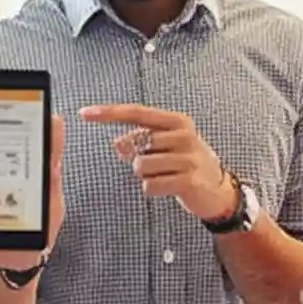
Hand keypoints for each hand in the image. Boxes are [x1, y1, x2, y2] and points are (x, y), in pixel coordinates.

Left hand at [79, 104, 234, 221]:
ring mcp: (187, 158)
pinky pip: (150, 185)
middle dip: (137, 157)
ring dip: (145, 175)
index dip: (109, 113)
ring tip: (165, 175)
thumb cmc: (185, 163)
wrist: (217, 190)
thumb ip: (140, 139)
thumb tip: (117, 143)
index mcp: (177, 121)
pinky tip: (168, 187)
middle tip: (159, 164)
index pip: (136, 112)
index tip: (84, 113)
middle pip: (135, 144)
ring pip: (140, 166)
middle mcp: (184, 135)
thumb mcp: (165, 145)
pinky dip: (152, 189)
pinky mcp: (188, 180)